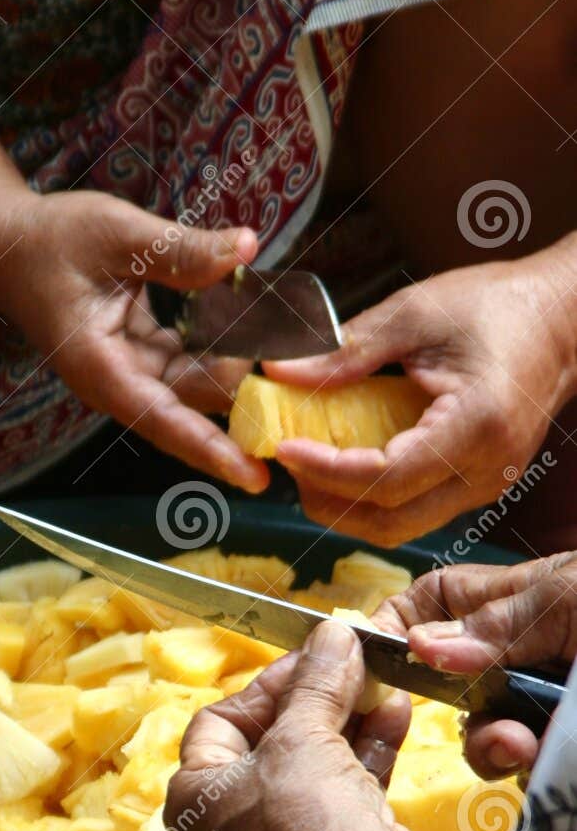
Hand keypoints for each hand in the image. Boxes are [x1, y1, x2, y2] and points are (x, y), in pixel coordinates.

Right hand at [0, 191, 267, 490]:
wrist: (9, 244)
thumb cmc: (52, 240)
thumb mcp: (118, 235)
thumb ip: (182, 251)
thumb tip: (247, 248)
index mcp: (103, 369)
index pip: (165, 420)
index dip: (212, 450)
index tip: (256, 477)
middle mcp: (119, 383)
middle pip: (194, 402)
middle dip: (243, 383)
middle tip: (290, 347)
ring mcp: (132, 372)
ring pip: (199, 380)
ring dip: (236, 355)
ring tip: (280, 320)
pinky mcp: (143, 355)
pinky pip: (192, 357)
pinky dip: (220, 336)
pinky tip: (249, 308)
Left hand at [164, 621, 433, 830]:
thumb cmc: (307, 823)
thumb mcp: (303, 737)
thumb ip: (316, 683)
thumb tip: (333, 634)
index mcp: (194, 800)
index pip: (218, 723)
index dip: (265, 686)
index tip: (308, 657)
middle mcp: (230, 824)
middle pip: (270, 741)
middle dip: (314, 698)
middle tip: (346, 661)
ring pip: (311, 763)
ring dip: (347, 717)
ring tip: (379, 678)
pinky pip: (341, 788)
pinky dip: (366, 749)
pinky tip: (395, 710)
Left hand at [261, 242, 576, 546]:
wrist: (561, 317)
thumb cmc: (497, 305)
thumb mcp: (415, 314)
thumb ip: (347, 350)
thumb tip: (280, 370)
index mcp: (476, 425)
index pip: (387, 478)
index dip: (327, 471)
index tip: (283, 448)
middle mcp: (486, 470)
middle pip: (390, 521)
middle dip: (329, 501)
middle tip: (288, 462)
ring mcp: (486, 484)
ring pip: (401, 525)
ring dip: (347, 505)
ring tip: (309, 464)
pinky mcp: (479, 483)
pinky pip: (417, 507)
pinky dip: (373, 496)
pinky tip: (344, 462)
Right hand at [374, 555, 576, 776]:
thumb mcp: (566, 597)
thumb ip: (496, 621)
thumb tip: (418, 644)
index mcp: (517, 601)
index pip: (434, 602)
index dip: (400, 622)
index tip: (380, 657)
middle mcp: (520, 655)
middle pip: (447, 682)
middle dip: (450, 704)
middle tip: (463, 706)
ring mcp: (536, 702)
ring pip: (480, 733)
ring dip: (489, 745)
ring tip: (522, 745)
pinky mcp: (555, 744)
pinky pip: (517, 767)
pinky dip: (522, 768)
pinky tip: (540, 755)